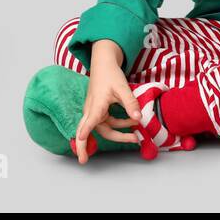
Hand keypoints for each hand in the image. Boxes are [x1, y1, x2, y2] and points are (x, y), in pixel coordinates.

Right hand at [73, 40, 142, 164]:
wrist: (103, 64)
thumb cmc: (110, 75)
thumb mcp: (123, 88)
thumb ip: (130, 104)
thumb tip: (138, 119)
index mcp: (96, 105)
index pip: (89, 121)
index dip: (85, 133)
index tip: (81, 144)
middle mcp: (92, 110)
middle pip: (93, 131)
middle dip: (98, 143)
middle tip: (99, 154)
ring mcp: (95, 111)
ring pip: (104, 128)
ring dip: (119, 132)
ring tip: (136, 134)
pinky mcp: (99, 111)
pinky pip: (107, 123)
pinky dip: (119, 125)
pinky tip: (131, 124)